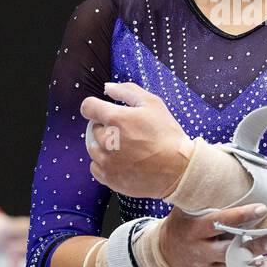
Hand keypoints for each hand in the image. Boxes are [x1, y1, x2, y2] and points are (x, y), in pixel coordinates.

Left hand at [81, 82, 191, 198]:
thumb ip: (127, 91)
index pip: (88, 107)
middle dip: (107, 128)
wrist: (178, 169)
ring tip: (126, 149)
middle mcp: (106, 140)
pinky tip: (121, 162)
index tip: (104, 111)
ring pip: (93, 149)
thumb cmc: (167, 134)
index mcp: (115, 119)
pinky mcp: (109, 178)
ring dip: (104, 146)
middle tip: (128, 133)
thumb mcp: (153, 103)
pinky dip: (105, 164)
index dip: (95, 106)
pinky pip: (96, 167)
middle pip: (93, 129)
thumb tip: (108, 87)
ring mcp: (106, 162)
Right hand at [156, 203, 266, 266]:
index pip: (218, 222)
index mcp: (195, 230)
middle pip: (229, 252)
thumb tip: (220, 173)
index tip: (261, 208)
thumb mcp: (184, 209)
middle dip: (253, 248)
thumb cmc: (180, 225)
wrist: (162, 255)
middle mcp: (200, 252)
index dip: (240, 215)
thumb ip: (200, 197)